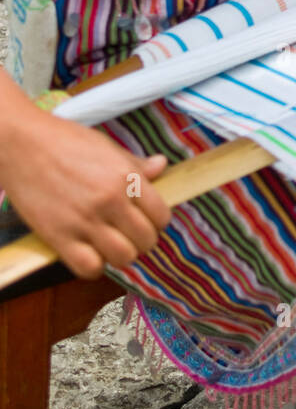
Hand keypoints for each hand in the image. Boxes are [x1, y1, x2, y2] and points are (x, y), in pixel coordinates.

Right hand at [0, 104, 169, 278]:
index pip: (161, 216)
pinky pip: (89, 268)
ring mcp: (85, 221)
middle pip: (146, 241)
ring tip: (109, 244)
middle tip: (128, 234)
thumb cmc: (62, 140)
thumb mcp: (105, 146)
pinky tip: (88, 252)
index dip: (156, 222)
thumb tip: (162, 166)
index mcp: (126, 177)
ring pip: (123, 258)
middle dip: (141, 240)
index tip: (146, 221)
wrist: (20, 143)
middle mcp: (110, 201)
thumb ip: (135, 164)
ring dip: (120, 255)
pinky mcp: (59, 237)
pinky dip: (93, 266)